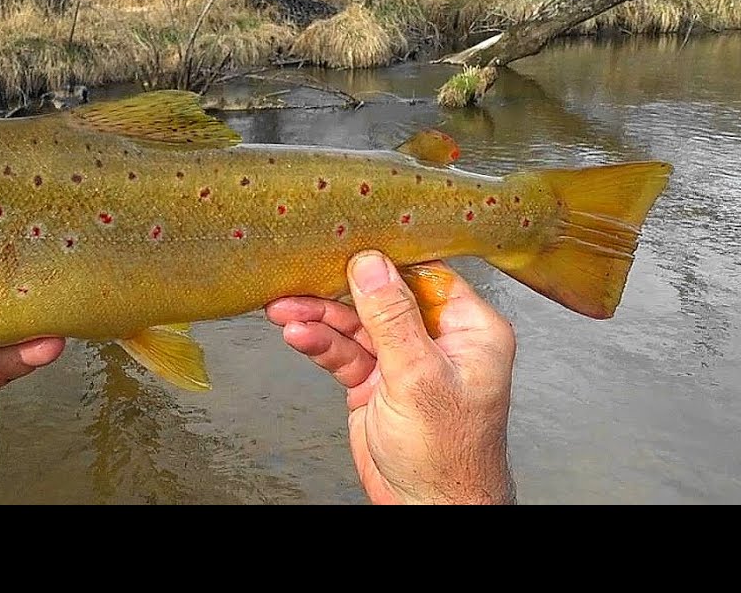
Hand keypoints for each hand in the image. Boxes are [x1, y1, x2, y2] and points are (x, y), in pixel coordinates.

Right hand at [266, 251, 516, 504]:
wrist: (428, 508)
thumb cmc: (449, 456)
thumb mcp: (418, 376)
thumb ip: (391, 318)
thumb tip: (371, 265)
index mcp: (470, 330)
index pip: (424, 275)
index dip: (384, 261)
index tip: (348, 245)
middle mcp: (437, 341)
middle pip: (381, 298)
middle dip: (338, 292)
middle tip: (300, 280)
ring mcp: (403, 362)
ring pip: (355, 326)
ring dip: (319, 318)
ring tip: (284, 310)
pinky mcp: (374, 383)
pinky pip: (343, 353)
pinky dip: (319, 344)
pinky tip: (298, 335)